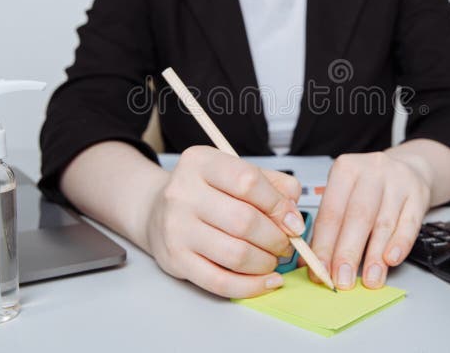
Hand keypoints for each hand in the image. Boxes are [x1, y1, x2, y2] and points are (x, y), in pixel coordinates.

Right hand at [144, 146, 304, 297]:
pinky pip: (220, 282)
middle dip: (276, 238)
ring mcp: (177, 228)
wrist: (156, 211)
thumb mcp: (235, 173)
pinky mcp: (175, 259)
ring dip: (265, 262)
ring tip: (272, 259)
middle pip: (244, 221)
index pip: (248, 181)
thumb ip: (272, 184)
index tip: (292, 220)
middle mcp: (183, 192)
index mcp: (201, 162)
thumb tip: (293, 212)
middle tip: (285, 244)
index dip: (278, 204)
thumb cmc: (205, 192)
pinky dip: (251, 286)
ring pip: (235, 254)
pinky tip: (266, 281)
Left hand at [308, 152, 431, 289]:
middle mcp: (372, 171)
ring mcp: (397, 181)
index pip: (331, 212)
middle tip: (342, 280)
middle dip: (348, 253)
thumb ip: (330, 227)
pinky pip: (409, 223)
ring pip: (383, 223)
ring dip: (374, 256)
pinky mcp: (418, 194)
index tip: (320, 270)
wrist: (408, 168)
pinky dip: (400, 244)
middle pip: (357, 217)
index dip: (324, 245)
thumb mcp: (345, 194)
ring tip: (369, 279)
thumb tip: (311, 261)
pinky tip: (391, 260)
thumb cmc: (369, 186)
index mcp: (345, 169)